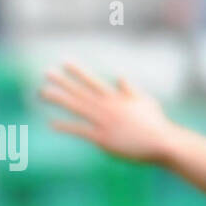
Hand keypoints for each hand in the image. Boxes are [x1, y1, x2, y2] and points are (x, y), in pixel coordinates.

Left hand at [39, 63, 170, 163]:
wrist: (162, 142)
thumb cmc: (156, 124)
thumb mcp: (145, 101)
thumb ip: (130, 89)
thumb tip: (119, 76)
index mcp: (117, 98)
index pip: (93, 81)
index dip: (78, 71)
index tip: (64, 62)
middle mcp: (108, 107)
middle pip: (80, 92)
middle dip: (62, 81)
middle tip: (46, 73)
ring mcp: (104, 122)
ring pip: (77, 107)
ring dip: (59, 99)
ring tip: (42, 93)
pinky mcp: (103, 138)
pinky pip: (80, 130)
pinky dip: (66, 127)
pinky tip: (53, 124)